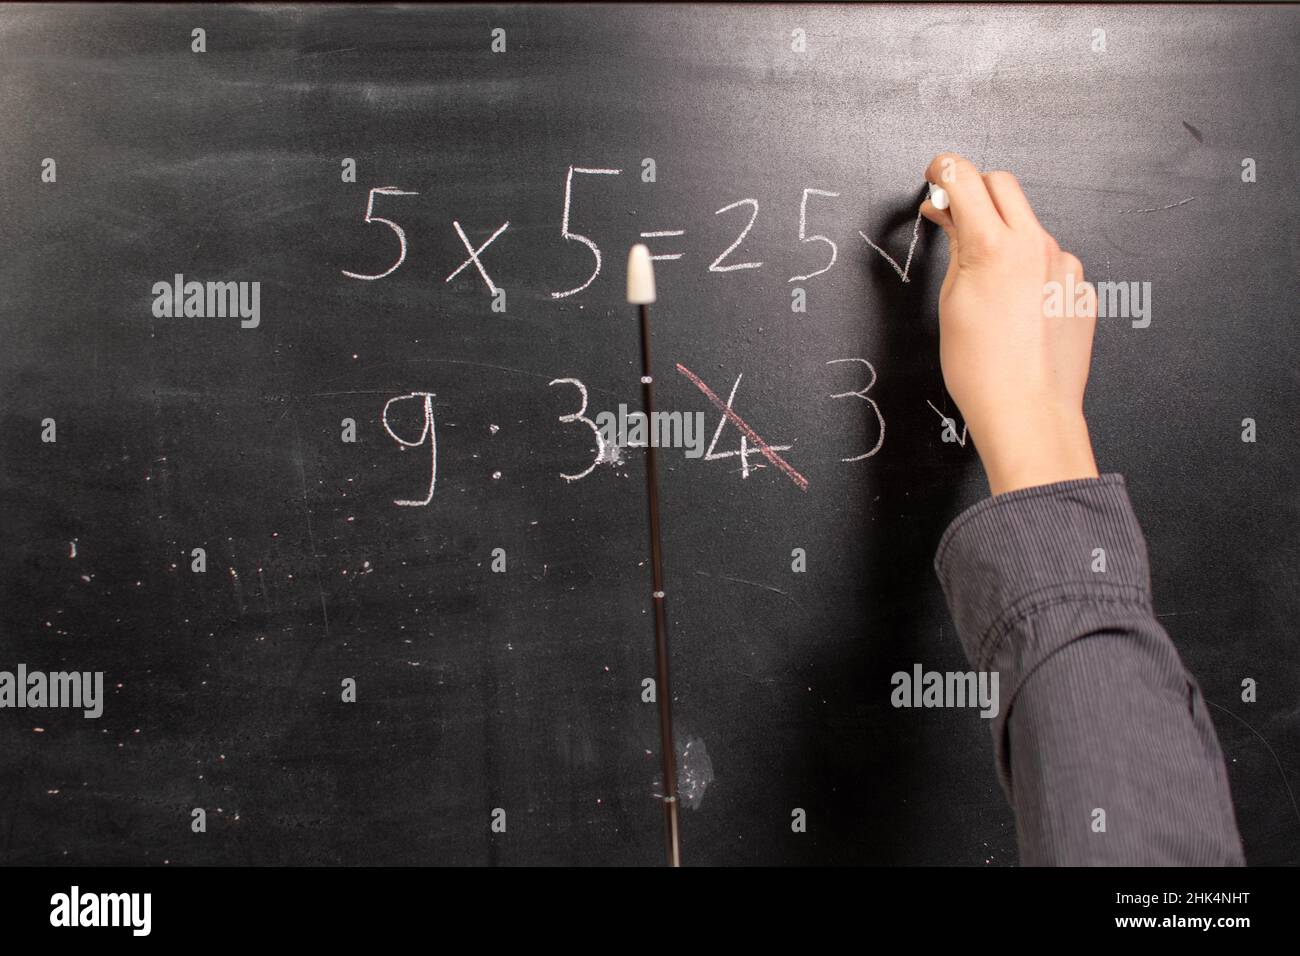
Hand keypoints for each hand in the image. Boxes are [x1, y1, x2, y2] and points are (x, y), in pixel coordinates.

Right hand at [921, 153, 1099, 495]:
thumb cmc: (982, 370)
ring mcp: (1065, 266)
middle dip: (975, 191)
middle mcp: (1037, 246)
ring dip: (1005, 235)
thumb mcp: (952, 302)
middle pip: (1003, 185)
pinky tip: (1016, 307)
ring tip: (986, 280)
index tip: (935, 174)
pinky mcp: (1081, 289)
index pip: (965, 179)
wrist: (1028, 411)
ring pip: (1029, 226)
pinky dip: (1029, 271)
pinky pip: (1051, 263)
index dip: (943, 169)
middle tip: (954, 215)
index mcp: (995, 246)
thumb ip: (957, 249)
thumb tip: (953, 220)